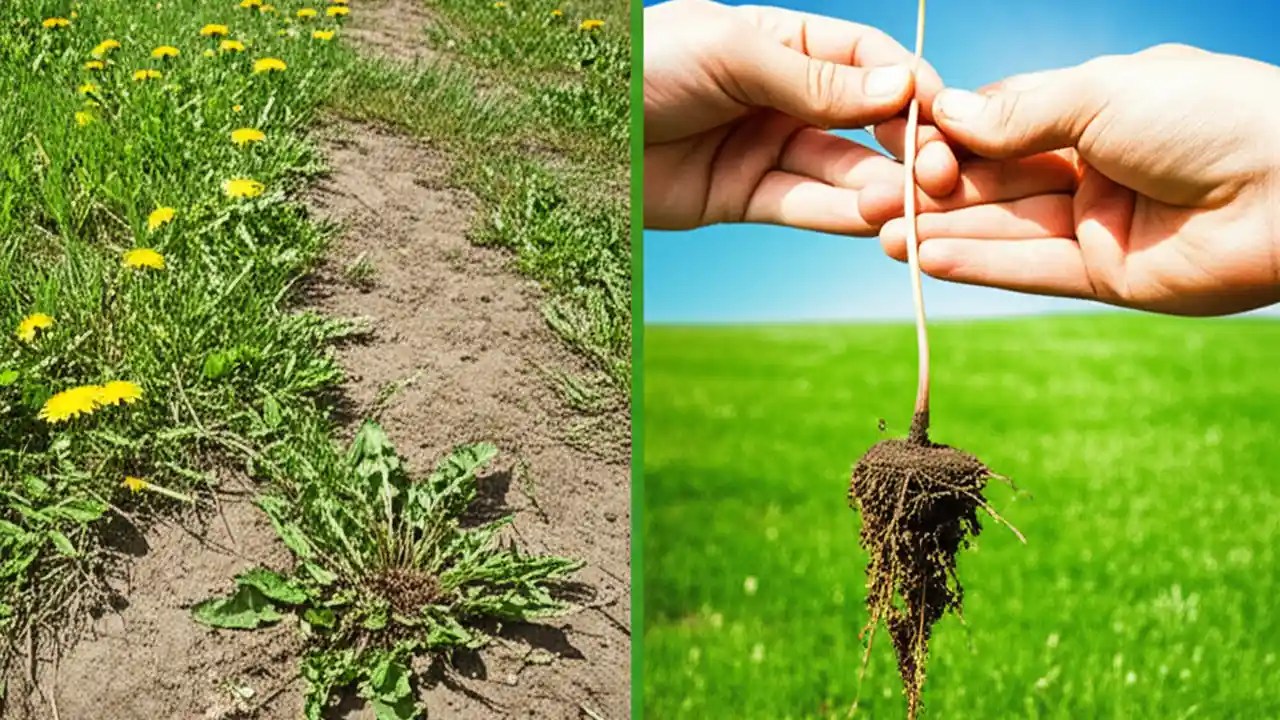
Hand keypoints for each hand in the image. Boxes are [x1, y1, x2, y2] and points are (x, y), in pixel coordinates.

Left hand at [643, 0, 958, 234]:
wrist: (573, 130)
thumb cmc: (645, 65)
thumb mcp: (732, 55)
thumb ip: (814, 79)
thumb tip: (902, 87)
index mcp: (783, 42)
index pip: (866, 60)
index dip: (910, 87)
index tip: (949, 117)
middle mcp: (781, 95)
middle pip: (862, 121)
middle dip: (906, 146)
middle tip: (943, 174)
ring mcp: (763, 147)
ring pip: (838, 171)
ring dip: (878, 186)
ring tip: (909, 201)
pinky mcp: (741, 197)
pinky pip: (802, 205)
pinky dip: (839, 214)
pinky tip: (875, 219)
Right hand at [880, 44, 1279, 315]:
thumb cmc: (1208, 115)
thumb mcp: (1100, 94)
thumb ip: (1019, 113)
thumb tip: (947, 115)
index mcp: (1095, 110)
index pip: (1001, 126)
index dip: (950, 140)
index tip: (901, 148)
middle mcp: (1091, 166)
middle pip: (995, 180)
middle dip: (933, 191)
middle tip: (870, 200)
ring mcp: (1098, 223)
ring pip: (1005, 227)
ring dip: (942, 231)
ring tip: (881, 234)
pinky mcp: (1108, 276)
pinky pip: (1031, 269)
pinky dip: (979, 264)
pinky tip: (926, 259)